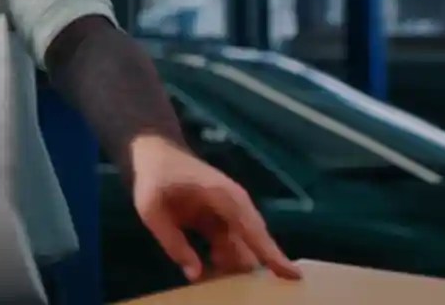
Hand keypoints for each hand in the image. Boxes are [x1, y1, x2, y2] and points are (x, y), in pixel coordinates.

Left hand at [129, 135, 302, 282]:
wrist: (154, 153)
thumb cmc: (155, 176)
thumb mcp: (152, 208)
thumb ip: (172, 241)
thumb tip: (195, 274)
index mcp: (224, 196)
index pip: (253, 229)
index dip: (272, 253)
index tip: (293, 275)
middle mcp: (234, 206)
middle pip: (254, 242)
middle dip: (258, 268)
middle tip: (256, 293)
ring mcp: (229, 213)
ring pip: (242, 248)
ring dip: (237, 269)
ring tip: (230, 288)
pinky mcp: (220, 221)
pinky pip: (229, 246)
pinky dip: (225, 263)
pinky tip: (215, 278)